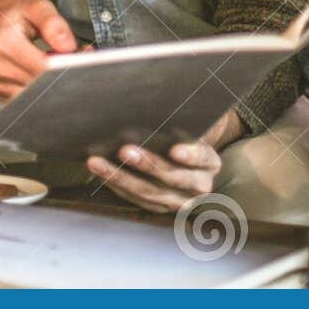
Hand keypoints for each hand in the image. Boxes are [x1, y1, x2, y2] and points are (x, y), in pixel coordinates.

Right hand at [0, 0, 76, 100]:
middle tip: (74, 58)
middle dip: (62, 73)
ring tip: (57, 63)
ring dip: (53, 82)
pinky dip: (42, 89)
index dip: (66, 64)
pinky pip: (30, 99)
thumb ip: (53, 23)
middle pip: (41, 83)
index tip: (80, 56)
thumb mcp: (37, 5)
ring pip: (38, 95)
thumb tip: (67, 46)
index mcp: (4, 41)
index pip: (43, 66)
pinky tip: (45, 74)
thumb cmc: (16, 12)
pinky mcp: (2, 93)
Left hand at [86, 113, 237, 213]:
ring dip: (121, 178)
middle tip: (124, 150)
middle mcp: (199, 186)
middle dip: (148, 165)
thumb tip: (159, 100)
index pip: (203, 158)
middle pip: (173, 178)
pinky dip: (116, 185)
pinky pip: (136, 199)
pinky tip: (100, 171)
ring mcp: (179, 201)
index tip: (175, 149)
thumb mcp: (190, 124)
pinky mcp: (159, 207)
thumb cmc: (184, 131)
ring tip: (98, 162)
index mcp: (209, 162)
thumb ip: (181, 117)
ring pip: (150, 193)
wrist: (185, 155)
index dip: (191, 155)